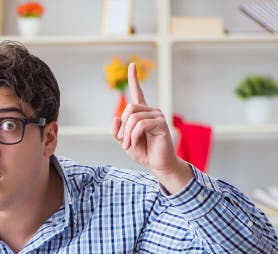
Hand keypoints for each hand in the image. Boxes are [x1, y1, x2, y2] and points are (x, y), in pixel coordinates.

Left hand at [111, 63, 191, 192]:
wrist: (156, 165)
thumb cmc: (142, 152)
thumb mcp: (123, 141)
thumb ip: (117, 130)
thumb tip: (116, 117)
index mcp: (141, 113)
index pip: (138, 92)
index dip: (134, 79)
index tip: (132, 65)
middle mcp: (151, 111)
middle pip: (129, 108)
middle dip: (122, 127)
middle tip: (123, 142)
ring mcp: (157, 116)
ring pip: (133, 117)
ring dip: (126, 134)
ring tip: (128, 145)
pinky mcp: (161, 124)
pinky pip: (141, 125)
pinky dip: (133, 136)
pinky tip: (134, 144)